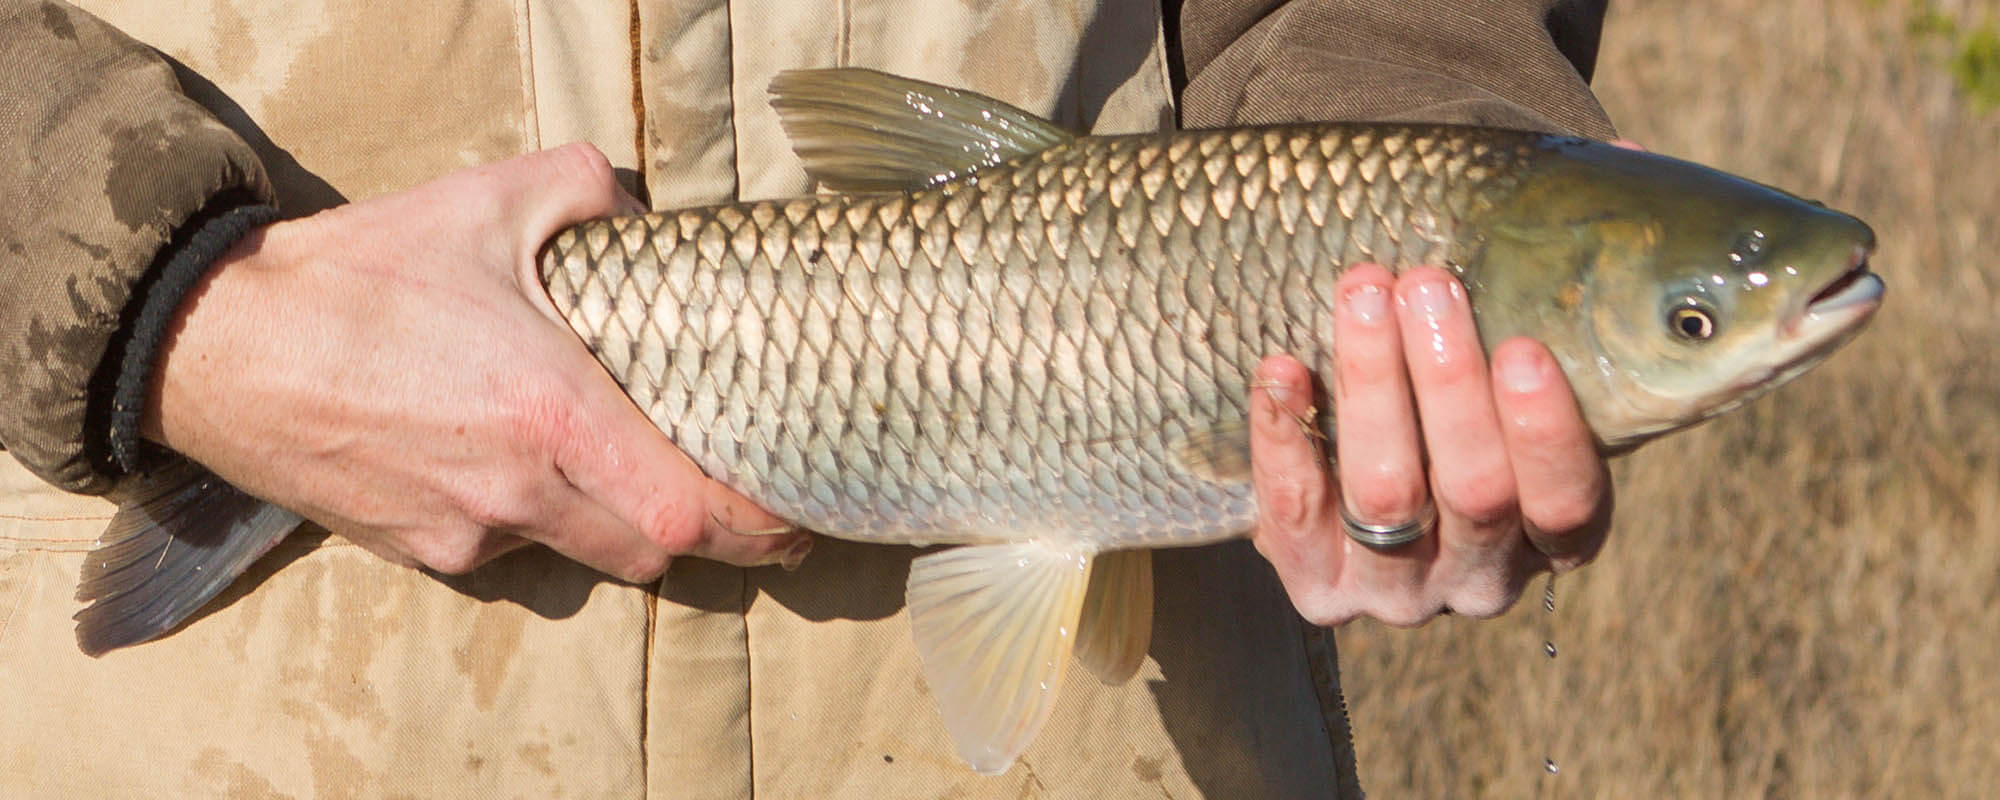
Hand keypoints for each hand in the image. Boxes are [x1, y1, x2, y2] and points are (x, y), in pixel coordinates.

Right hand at [142, 143, 810, 580]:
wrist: (220, 348)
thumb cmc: (358, 275)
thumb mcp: (487, 201)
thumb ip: (591, 193)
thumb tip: (647, 214)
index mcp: (550, 413)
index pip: (686, 512)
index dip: (754, 529)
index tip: (794, 520)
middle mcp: (516, 491)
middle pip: (651, 554)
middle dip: (705, 539)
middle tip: (741, 507)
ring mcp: (463, 533)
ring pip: (579, 555)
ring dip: (615, 526)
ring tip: (625, 473)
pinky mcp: (417, 553)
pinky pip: (504, 552)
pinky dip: (534, 521)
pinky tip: (517, 467)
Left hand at [1248, 264, 1612, 625]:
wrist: (1345, 509)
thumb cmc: (1447, 428)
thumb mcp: (1500, 406)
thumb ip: (1508, 363)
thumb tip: (1501, 259)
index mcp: (1551, 539)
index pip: (1564, 501)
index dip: (1545, 433)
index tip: (1523, 349)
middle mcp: (1482, 578)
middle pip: (1475, 488)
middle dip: (1449, 379)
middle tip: (1427, 287)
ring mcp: (1398, 593)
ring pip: (1388, 494)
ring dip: (1374, 385)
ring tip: (1365, 298)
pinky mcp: (1319, 589)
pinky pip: (1296, 512)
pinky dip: (1286, 436)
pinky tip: (1283, 370)